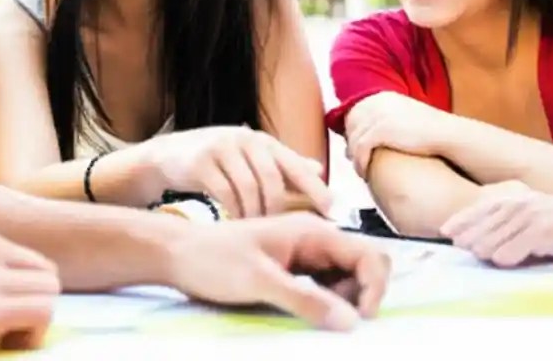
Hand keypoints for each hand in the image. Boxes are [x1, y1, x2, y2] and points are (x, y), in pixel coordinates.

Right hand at [133, 127, 330, 218]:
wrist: (166, 157)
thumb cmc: (216, 161)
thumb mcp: (250, 157)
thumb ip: (282, 165)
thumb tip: (319, 170)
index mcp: (262, 140)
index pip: (295, 164)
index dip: (316, 188)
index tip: (333, 212)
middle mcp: (244, 139)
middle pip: (272, 178)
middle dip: (279, 208)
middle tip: (280, 230)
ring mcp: (220, 147)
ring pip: (249, 188)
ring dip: (255, 214)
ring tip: (257, 228)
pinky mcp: (200, 162)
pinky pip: (225, 193)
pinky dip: (234, 212)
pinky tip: (236, 223)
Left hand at [166, 213, 389, 330]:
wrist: (178, 253)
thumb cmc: (214, 260)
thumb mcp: (259, 282)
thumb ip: (306, 300)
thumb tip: (352, 321)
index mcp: (312, 231)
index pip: (370, 255)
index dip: (375, 288)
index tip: (360, 320)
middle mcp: (314, 238)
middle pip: (364, 265)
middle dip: (363, 295)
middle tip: (338, 321)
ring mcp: (304, 252)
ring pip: (346, 277)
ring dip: (345, 300)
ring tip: (317, 317)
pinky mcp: (292, 267)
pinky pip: (325, 284)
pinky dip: (327, 301)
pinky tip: (307, 312)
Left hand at [346, 92, 454, 176]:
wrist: (447, 135)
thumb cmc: (433, 132)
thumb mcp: (409, 118)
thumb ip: (393, 121)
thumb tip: (379, 134)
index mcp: (385, 98)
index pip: (358, 114)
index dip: (355, 133)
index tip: (355, 148)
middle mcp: (378, 104)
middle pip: (353, 126)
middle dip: (351, 145)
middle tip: (355, 161)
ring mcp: (378, 116)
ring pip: (354, 139)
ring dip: (355, 157)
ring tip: (361, 170)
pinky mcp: (380, 131)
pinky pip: (360, 149)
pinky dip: (360, 162)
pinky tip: (364, 172)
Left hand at [440, 192, 552, 266]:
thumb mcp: (537, 215)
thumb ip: (511, 224)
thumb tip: (481, 243)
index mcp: (518, 197)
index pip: (481, 207)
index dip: (462, 219)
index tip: (446, 231)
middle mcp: (522, 203)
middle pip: (485, 223)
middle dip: (471, 237)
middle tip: (459, 248)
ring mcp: (533, 216)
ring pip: (498, 235)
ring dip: (485, 248)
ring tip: (478, 256)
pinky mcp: (546, 230)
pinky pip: (520, 245)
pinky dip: (509, 255)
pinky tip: (500, 261)